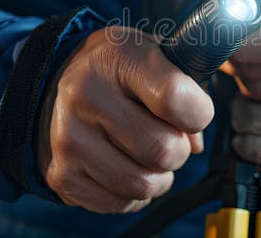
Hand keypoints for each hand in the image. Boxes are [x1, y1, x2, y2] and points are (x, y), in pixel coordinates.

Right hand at [37, 27, 213, 213]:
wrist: (64, 82)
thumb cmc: (126, 71)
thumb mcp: (161, 56)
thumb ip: (190, 92)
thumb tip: (195, 146)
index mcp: (119, 56)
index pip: (175, 99)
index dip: (198, 113)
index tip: (193, 111)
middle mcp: (87, 95)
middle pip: (163, 150)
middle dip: (179, 149)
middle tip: (168, 134)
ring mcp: (70, 138)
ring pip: (144, 184)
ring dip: (159, 176)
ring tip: (148, 153)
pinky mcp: (62, 174)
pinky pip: (121, 203)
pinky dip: (134, 193)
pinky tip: (126, 166)